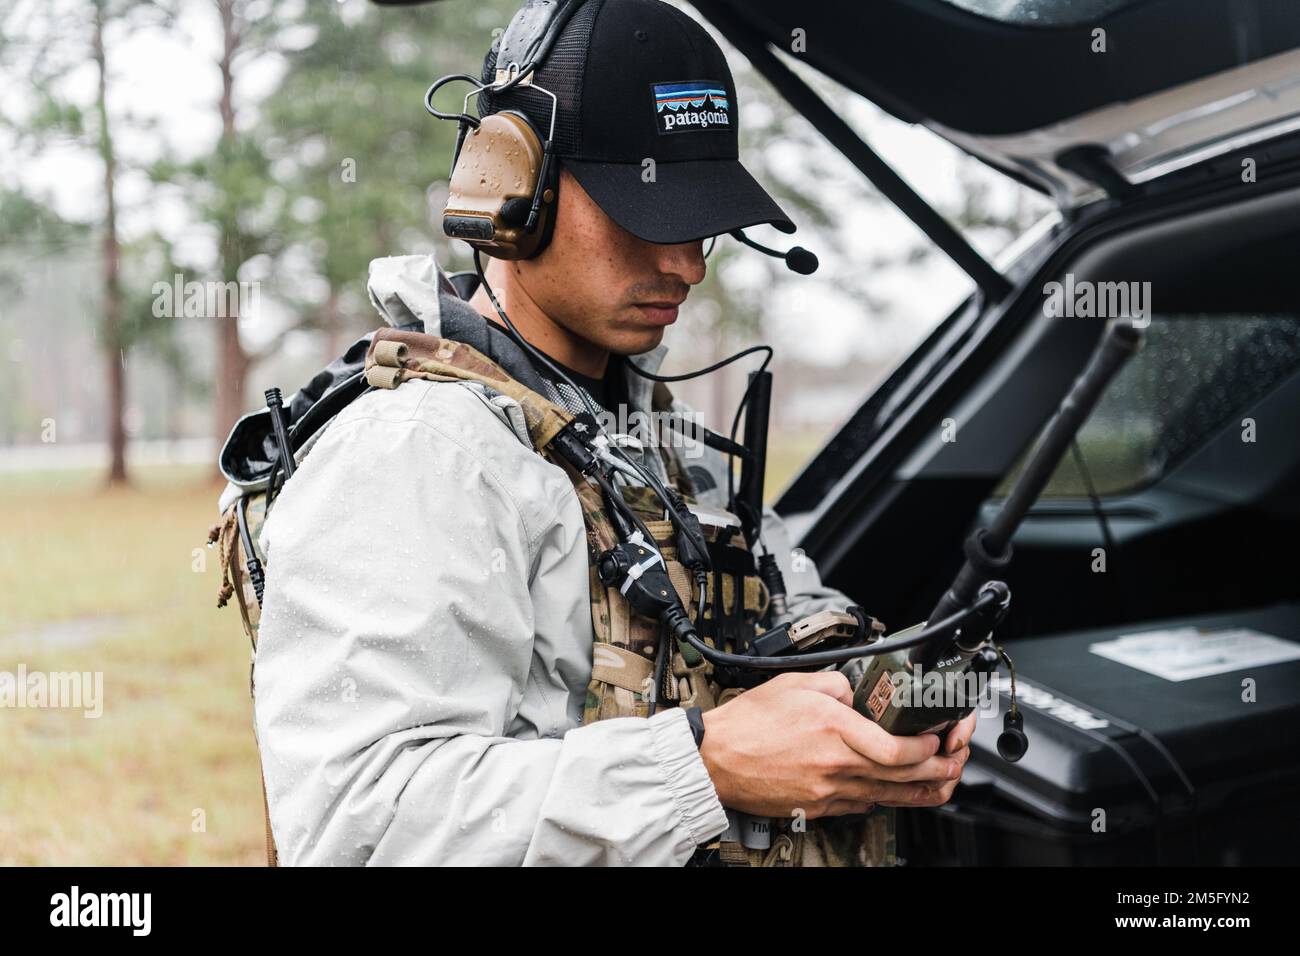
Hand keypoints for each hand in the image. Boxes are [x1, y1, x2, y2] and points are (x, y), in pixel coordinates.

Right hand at [698, 672, 971, 818]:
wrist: (715, 758)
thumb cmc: (748, 723)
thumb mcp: (795, 683)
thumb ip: (835, 683)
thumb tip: (856, 692)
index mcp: (834, 729)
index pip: (897, 749)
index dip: (927, 748)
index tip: (936, 738)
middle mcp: (836, 763)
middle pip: (902, 777)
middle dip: (938, 770)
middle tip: (953, 761)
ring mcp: (828, 790)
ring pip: (888, 795)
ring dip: (920, 790)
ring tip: (940, 782)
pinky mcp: (817, 806)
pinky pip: (860, 804)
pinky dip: (882, 798)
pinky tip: (891, 792)